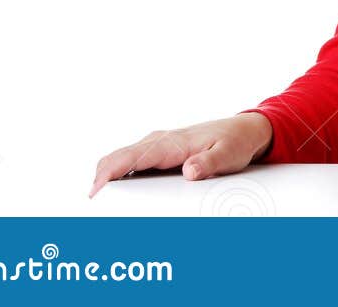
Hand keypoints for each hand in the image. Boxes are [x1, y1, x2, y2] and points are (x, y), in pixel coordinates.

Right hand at [89, 113, 272, 197]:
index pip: (131, 157)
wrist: (243, 130)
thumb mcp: (228, 154)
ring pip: (120, 160)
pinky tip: (117, 195)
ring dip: (107, 179)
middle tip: (94, 207)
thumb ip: (209, 162)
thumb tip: (189, 171)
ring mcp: (156, 147)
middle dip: (100, 179)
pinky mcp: (158, 153)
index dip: (109, 173)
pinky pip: (130, 164)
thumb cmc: (234, 141)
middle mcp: (158, 142)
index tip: (96, 191)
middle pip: (117, 158)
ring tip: (101, 206)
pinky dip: (117, 176)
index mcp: (170, 143)